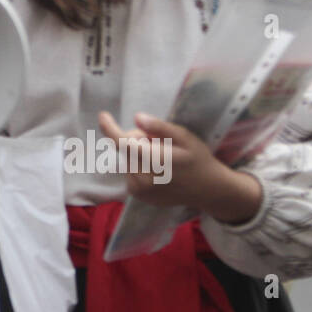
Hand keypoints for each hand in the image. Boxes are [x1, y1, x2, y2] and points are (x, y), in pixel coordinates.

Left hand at [97, 111, 261, 224]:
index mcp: (155, 161)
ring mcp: (139, 190)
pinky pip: (129, 172)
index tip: (103, 115)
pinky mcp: (138, 195)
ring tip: (160, 158)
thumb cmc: (197, 159)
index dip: (111, 128)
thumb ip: (160, 127)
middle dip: (137, 140)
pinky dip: (138, 166)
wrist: (207, 189)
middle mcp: (143, 178)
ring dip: (137, 154)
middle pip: (126, 149)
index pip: (124, 143)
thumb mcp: (184, 137)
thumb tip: (137, 117)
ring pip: (127, 160)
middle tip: (158, 142)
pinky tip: (156, 170)